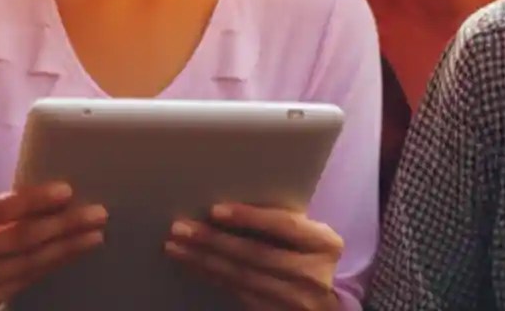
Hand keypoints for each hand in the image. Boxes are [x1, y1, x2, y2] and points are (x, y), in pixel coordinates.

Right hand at [0, 183, 106, 310]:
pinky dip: (51, 265)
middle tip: (97, 213)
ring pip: (28, 264)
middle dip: (63, 226)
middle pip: (20, 240)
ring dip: (66, 248)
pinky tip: (70, 253)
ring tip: (94, 233)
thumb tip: (38, 198)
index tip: (66, 190)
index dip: (32, 201)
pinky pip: (25, 281)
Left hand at [165, 203, 342, 309]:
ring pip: (242, 278)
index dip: (250, 217)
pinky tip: (193, 265)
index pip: (285, 226)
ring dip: (203, 261)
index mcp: (325, 243)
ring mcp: (297, 301)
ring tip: (176, 246)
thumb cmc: (309, 255)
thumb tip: (227, 203)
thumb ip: (282, 222)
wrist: (328, 302)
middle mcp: (314, 274)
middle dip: (213, 240)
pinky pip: (238, 294)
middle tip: (180, 228)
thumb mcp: (308, 236)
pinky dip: (212, 277)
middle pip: (256, 255)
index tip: (215, 210)